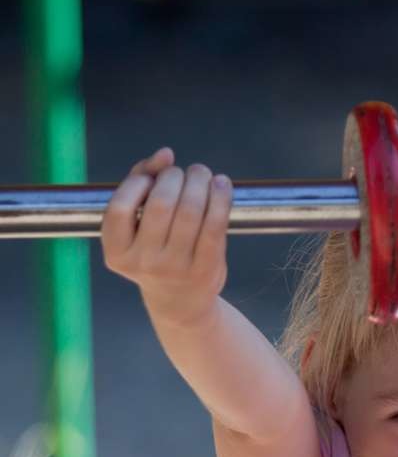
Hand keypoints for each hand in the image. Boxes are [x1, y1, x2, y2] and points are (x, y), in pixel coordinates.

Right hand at [100, 146, 233, 328]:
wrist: (180, 302)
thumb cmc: (155, 252)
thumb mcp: (136, 225)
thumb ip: (141, 183)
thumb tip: (165, 154)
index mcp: (117, 252)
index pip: (120, 207)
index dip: (138, 183)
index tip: (152, 178)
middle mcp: (144, 263)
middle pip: (161, 203)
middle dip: (174, 176)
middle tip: (183, 172)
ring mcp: (176, 268)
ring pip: (191, 211)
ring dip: (199, 181)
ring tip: (202, 174)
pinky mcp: (205, 269)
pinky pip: (215, 225)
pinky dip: (220, 198)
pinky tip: (221, 184)